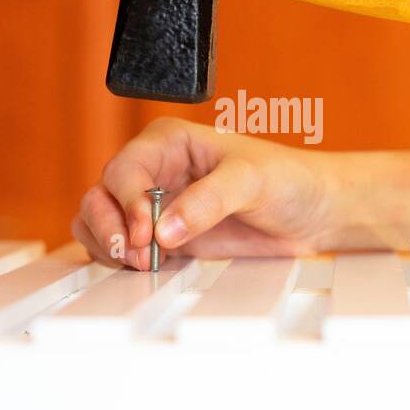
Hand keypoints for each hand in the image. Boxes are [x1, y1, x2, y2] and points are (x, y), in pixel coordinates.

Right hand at [72, 118, 336, 269]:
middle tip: (136, 254)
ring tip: (142, 263)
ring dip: (108, 245)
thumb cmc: (286, 179)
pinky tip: (144, 267)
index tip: (145, 231)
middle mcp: (154, 170)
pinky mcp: (161, 237)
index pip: (125, 169)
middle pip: (101, 195)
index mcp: (169, 141)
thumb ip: (208, 201)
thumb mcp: (251, 181)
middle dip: (109, 227)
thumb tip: (165, 229)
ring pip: (99, 221)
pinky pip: (118, 247)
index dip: (127, 201)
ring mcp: (153, 205)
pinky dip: (118, 259)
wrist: (311, 212)